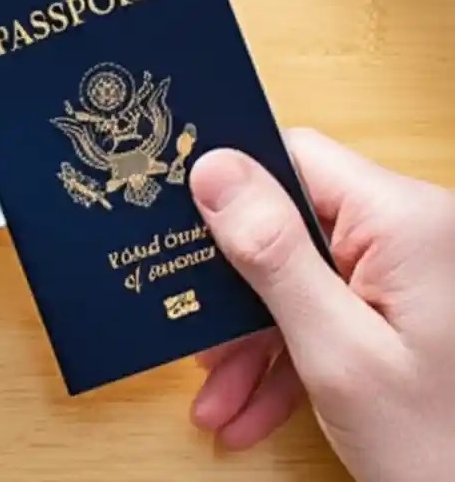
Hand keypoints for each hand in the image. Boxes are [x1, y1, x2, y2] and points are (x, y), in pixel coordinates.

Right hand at [187, 128, 454, 480]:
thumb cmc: (443, 444)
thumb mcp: (336, 353)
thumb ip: (274, 255)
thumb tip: (215, 169)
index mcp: (405, 222)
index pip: (295, 159)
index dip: (228, 187)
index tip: (174, 226)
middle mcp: (413, 234)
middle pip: (290, 228)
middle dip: (235, 296)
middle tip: (192, 343)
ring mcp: (410, 275)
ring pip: (301, 280)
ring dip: (254, 342)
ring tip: (217, 401)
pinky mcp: (406, 310)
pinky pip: (329, 314)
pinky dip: (288, 360)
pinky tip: (252, 409)